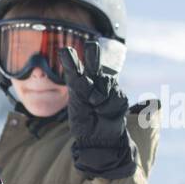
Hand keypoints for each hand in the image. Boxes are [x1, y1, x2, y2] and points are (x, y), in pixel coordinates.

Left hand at [58, 44, 135, 179]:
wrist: (99, 138)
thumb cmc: (84, 122)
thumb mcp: (77, 103)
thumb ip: (79, 86)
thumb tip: (78, 71)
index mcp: (80, 86)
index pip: (76, 70)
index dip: (71, 60)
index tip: (65, 51)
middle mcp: (94, 84)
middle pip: (94, 66)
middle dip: (92, 56)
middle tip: (91, 45)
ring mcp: (108, 90)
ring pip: (105, 80)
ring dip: (98, 92)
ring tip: (95, 105)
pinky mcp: (119, 97)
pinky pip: (114, 94)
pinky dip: (107, 103)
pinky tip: (104, 111)